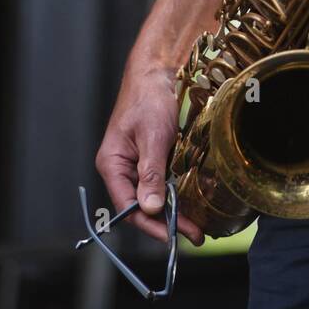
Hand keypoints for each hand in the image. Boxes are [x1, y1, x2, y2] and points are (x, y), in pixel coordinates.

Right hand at [95, 63, 204, 246]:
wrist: (157, 73)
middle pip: (141, 205)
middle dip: (166, 222)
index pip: (127, 206)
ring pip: (153, 197)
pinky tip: (191, 204)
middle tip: (195, 235)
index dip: (149, 224)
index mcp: (111, 164)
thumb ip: (150, 172)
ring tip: (197, 227)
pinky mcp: (151, 158)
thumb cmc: (149, 99)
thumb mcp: (152, 136)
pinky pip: (161, 183)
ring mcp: (136, 164)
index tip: (173, 235)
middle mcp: (121, 168)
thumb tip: (149, 208)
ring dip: (173, 211)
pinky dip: (175, 195)